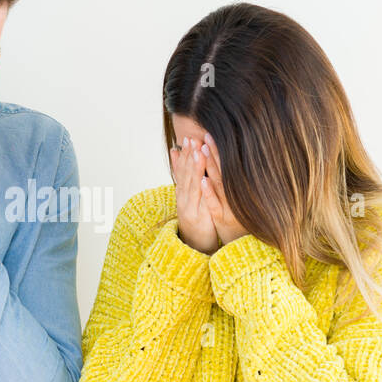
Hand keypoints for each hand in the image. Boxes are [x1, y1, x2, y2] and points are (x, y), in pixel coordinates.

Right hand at [171, 136, 219, 253]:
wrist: (194, 244)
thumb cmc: (194, 216)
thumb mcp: (187, 194)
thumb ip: (182, 174)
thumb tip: (176, 151)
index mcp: (183, 191)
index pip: (183, 169)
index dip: (186, 154)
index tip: (188, 138)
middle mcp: (185, 198)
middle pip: (186, 175)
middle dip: (189, 156)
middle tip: (191, 140)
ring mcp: (192, 208)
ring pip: (193, 186)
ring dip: (195, 169)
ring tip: (197, 153)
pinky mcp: (201, 219)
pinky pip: (202, 204)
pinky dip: (203, 192)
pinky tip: (204, 181)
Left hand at [199, 133, 247, 245]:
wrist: (245, 246)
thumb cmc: (241, 219)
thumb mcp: (240, 200)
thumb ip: (233, 182)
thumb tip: (232, 159)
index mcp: (238, 190)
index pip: (228, 166)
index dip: (219, 151)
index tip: (209, 135)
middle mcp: (235, 196)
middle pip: (223, 171)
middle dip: (214, 153)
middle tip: (206, 136)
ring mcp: (229, 207)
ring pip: (219, 184)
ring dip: (211, 167)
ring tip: (202, 150)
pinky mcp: (223, 220)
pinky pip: (215, 205)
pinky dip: (209, 193)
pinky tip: (202, 181)